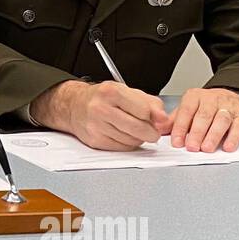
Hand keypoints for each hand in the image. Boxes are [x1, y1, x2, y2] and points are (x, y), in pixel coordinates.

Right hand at [32, 80, 170, 150]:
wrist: (75, 106)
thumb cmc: (103, 98)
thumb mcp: (127, 91)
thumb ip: (150, 103)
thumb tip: (163, 119)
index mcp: (111, 92)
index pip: (143, 110)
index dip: (154, 117)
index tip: (157, 119)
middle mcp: (101, 108)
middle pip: (138, 128)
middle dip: (151, 132)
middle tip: (152, 131)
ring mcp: (96, 126)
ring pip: (131, 140)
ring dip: (139, 138)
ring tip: (135, 130)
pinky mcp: (95, 140)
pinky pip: (122, 148)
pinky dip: (128, 144)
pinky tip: (124, 135)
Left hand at [168, 87, 238, 151]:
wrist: (233, 95)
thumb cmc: (206, 106)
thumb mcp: (188, 109)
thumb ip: (174, 120)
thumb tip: (158, 129)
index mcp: (195, 96)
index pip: (186, 111)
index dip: (181, 127)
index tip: (177, 142)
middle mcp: (212, 99)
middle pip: (204, 116)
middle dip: (197, 133)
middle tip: (192, 147)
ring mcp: (228, 107)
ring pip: (221, 120)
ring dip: (213, 136)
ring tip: (207, 148)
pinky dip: (234, 137)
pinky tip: (228, 146)